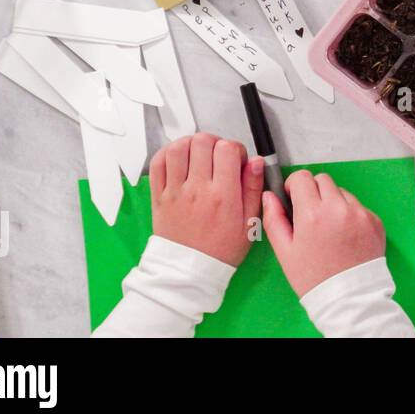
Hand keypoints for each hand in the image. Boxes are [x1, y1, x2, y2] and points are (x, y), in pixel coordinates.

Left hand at [150, 133, 263, 266]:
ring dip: (191, 144)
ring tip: (199, 155)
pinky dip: (169, 152)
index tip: (237, 161)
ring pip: (178, 148)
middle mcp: (197, 190)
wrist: (189, 271)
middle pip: (202, 142)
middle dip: (214, 142)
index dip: (235, 148)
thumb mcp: (249, 222)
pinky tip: (180, 158)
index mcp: (222, 196)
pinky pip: (158, 163)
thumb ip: (254, 188)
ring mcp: (175, 191)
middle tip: (218, 156)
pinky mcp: (159, 195)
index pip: (227, 149)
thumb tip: (256, 162)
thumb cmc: (221, 248)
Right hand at [263, 170, 385, 297]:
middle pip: (323, 180)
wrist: (349, 299)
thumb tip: (269, 196)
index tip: (294, 198)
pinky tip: (344, 237)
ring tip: (329, 230)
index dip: (294, 186)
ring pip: (342, 192)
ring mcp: (360, 213)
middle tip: (310, 215)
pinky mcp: (374, 221)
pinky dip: (350, 215)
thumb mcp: (285, 252)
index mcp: (313, 214)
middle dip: (313, 192)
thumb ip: (274, 219)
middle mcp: (339, 208)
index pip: (302, 177)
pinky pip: (358, 207)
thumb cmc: (315, 279)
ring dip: (333, 203)